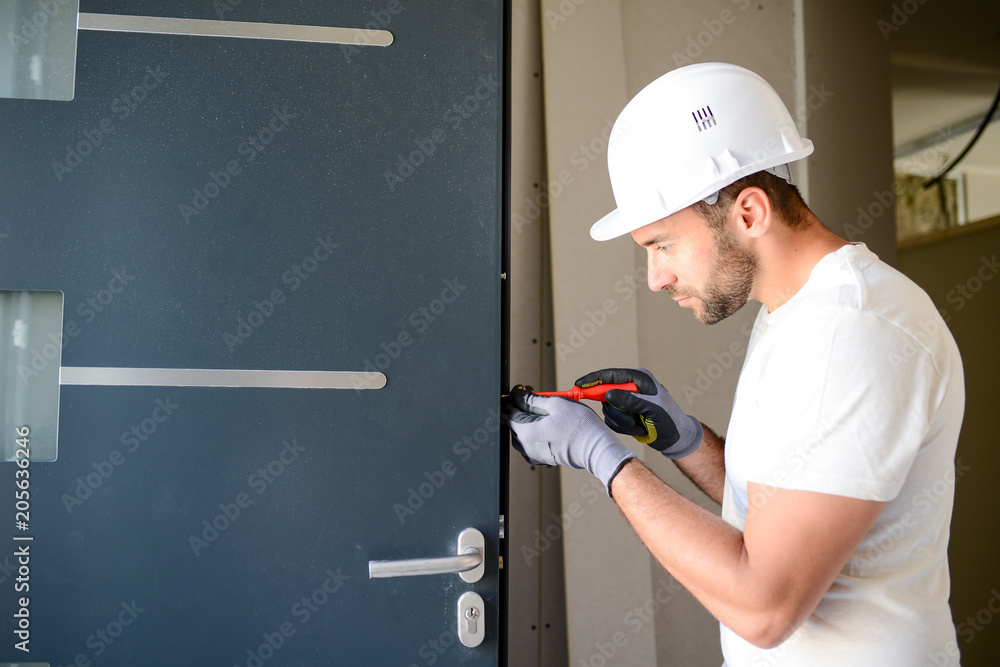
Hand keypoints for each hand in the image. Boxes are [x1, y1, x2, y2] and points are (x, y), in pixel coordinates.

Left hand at [502, 385, 635, 493]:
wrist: (596, 449)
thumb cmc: (579, 426)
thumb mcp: (555, 404)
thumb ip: (532, 399)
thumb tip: (517, 394)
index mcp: (526, 432)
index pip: (508, 412)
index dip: (513, 398)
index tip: (522, 390)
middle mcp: (526, 446)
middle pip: (513, 423)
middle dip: (519, 408)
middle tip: (534, 395)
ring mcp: (534, 454)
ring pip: (521, 433)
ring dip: (526, 420)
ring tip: (542, 409)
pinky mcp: (542, 458)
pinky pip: (530, 443)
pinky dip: (533, 432)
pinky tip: (545, 423)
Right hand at [575, 368, 702, 458]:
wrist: (675, 438)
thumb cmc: (669, 420)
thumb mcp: (652, 408)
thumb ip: (630, 400)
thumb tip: (608, 394)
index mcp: (638, 379)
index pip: (610, 375)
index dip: (593, 379)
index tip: (578, 386)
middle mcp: (630, 388)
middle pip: (605, 394)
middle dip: (615, 409)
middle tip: (629, 417)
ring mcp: (626, 401)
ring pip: (608, 410)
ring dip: (622, 420)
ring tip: (639, 423)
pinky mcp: (624, 414)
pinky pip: (612, 420)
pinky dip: (623, 427)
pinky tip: (638, 427)